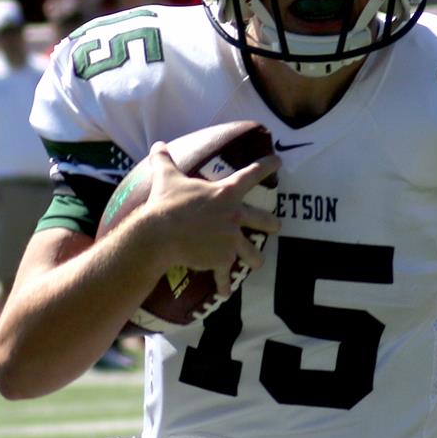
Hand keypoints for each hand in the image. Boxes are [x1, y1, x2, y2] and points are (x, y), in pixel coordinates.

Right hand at [133, 141, 279, 276]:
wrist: (162, 234)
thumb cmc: (166, 203)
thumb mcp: (166, 177)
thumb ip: (165, 160)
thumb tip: (157, 145)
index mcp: (226, 192)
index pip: (252, 174)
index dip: (267, 166)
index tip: (279, 161)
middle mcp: (235, 216)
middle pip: (263, 220)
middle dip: (271, 223)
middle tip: (277, 225)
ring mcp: (231, 239)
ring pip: (251, 252)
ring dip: (255, 258)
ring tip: (257, 263)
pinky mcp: (222, 259)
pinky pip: (225, 275)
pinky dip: (224, 285)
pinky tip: (224, 293)